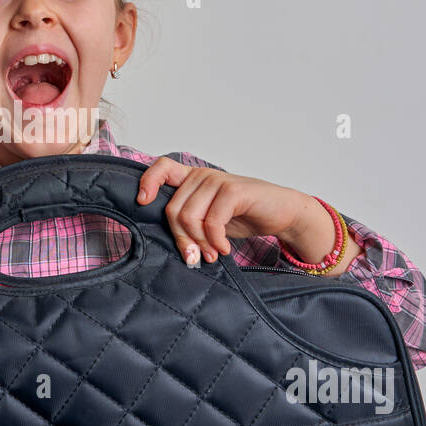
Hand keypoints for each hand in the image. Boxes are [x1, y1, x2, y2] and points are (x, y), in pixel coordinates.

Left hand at [135, 158, 300, 265]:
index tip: (143, 202)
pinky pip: (212, 221)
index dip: (148, 182)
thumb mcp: (210, 220)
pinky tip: (224, 249)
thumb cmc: (244, 216)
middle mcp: (202, 176)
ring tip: (211, 255)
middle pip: (173, 209)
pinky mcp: (234, 191)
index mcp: (192, 179)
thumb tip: (176, 247)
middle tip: (195, 257)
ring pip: (190, 217)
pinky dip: (216, 240)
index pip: (162, 168)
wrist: (282, 213)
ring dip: (200, 243)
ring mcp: (218, 181)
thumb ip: (190, 223)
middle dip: (182, 238)